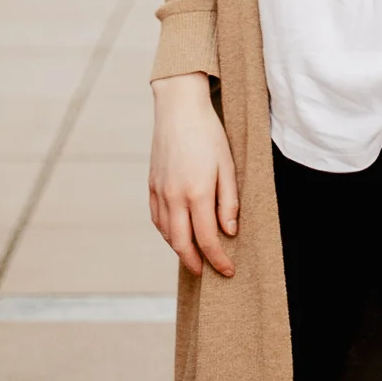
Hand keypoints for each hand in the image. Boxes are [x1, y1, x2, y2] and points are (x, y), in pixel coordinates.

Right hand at [149, 72, 238, 278]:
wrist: (179, 108)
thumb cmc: (208, 134)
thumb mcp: (228, 165)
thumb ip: (228, 201)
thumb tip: (229, 232)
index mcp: (196, 192)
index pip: (207, 239)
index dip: (218, 259)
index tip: (228, 270)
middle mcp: (174, 196)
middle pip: (182, 244)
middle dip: (196, 263)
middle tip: (208, 272)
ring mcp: (160, 191)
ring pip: (167, 234)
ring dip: (180, 250)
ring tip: (195, 256)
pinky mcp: (152, 185)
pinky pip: (157, 219)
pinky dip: (167, 233)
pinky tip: (177, 234)